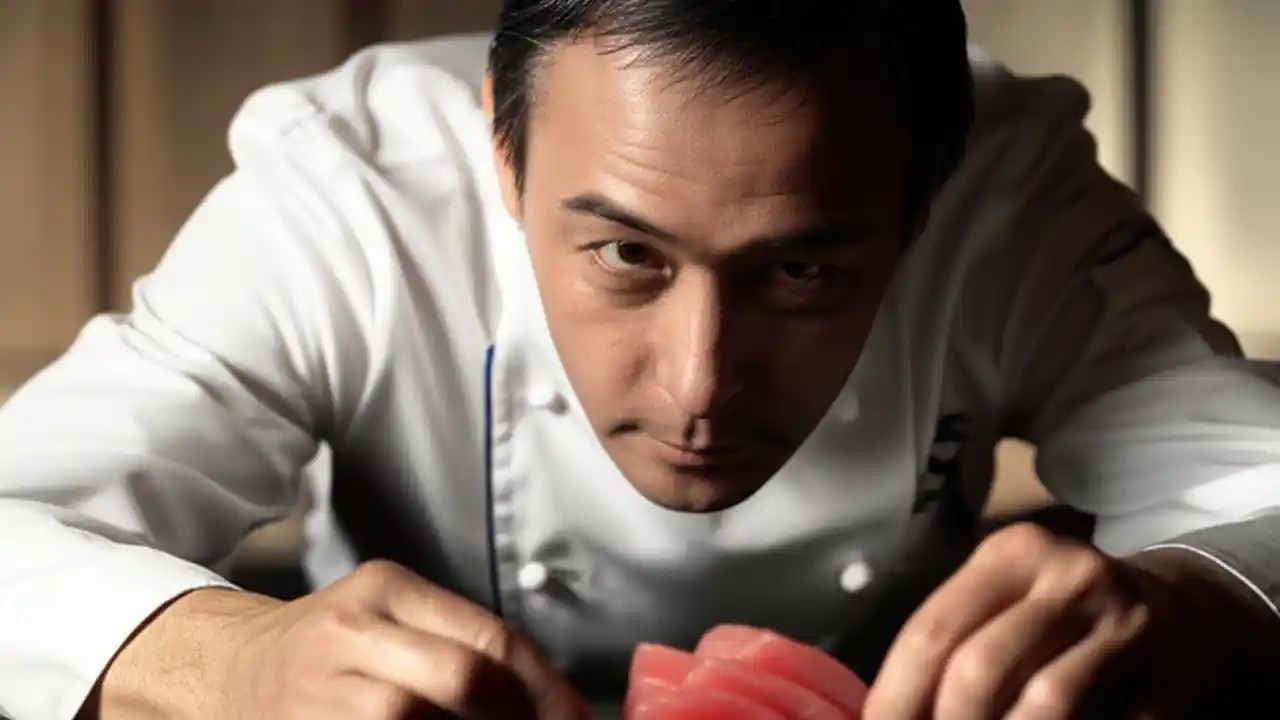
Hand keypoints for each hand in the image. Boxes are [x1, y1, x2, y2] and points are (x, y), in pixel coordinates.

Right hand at [94, 560, 588, 718]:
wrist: (224, 670)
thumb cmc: (327, 650)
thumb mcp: (389, 619)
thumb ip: (459, 645)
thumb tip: (548, 699)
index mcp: (385, 590)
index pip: (491, 638)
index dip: (548, 690)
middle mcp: (349, 631)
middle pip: (462, 679)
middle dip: (518, 718)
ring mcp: (317, 689)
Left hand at [863, 523, 1251, 718]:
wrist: (1179, 615)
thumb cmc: (1061, 614)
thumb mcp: (1005, 600)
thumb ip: (951, 642)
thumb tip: (884, 709)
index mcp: (1012, 553)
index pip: (933, 631)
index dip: (895, 694)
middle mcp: (1070, 577)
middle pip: (979, 669)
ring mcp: (1125, 628)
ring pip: (1040, 706)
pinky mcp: (1166, 682)